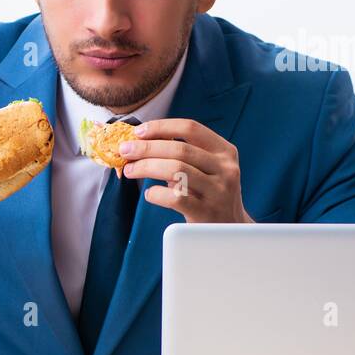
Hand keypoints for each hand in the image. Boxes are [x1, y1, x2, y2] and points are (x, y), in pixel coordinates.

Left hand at [117, 118, 252, 223]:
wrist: (229, 227)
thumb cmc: (208, 193)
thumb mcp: (205, 168)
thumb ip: (181, 154)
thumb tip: (139, 142)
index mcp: (224, 151)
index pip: (190, 128)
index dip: (161, 127)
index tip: (138, 132)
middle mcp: (225, 168)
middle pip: (179, 149)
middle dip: (146, 148)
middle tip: (125, 150)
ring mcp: (218, 191)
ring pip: (176, 171)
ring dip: (146, 167)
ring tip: (130, 171)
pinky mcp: (207, 212)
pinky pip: (175, 198)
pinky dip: (156, 193)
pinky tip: (149, 194)